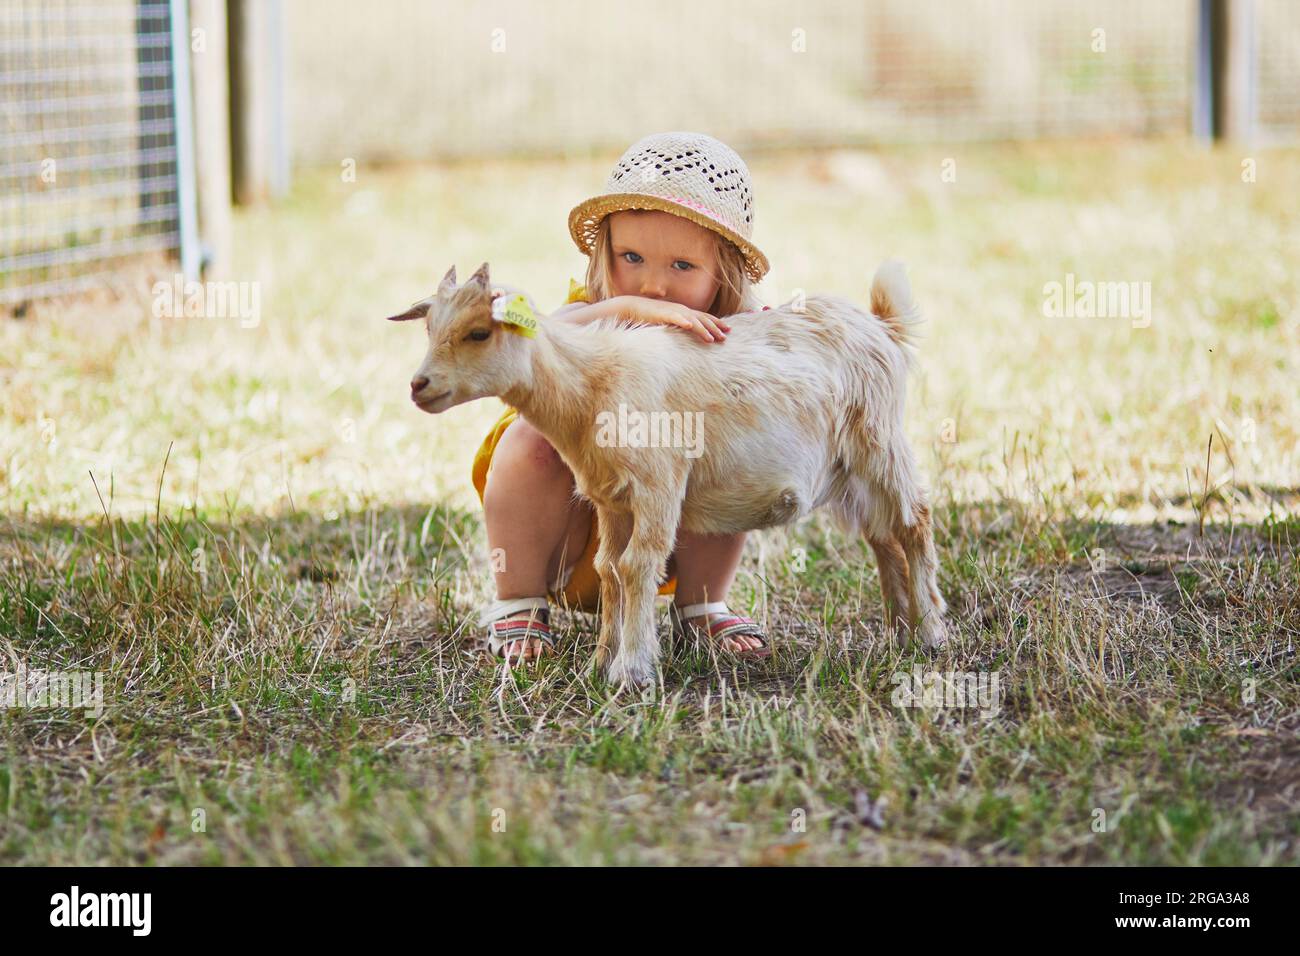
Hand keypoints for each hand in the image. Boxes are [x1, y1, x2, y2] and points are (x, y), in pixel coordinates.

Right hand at [616, 296, 730, 343]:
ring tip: (711, 339)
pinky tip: (690, 326)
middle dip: (715, 328)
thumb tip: (691, 334)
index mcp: (684, 312)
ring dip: (703, 329)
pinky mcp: (662, 314)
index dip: (717, 323)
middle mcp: (682, 310)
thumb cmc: (651, 317)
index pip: (705, 317)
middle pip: (702, 318)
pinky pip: (675, 317)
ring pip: (692, 319)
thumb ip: (680, 326)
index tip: (728, 330)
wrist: (633, 308)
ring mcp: (673, 311)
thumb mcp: (670, 322)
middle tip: (725, 337)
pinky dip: (683, 321)